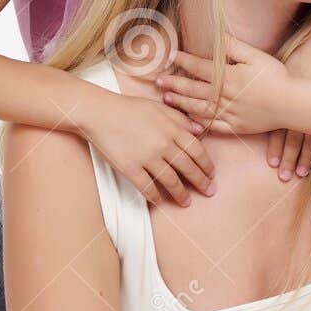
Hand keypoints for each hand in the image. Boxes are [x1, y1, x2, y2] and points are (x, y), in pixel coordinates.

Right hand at [81, 89, 214, 208]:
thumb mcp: (158, 107)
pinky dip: (156, 196)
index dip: (206, 165)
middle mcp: (163, 144)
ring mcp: (146, 157)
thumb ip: (181, 119)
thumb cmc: (129, 108)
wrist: (99, 113)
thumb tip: (200, 131)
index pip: (197, 151)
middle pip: (187, 168)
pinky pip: (147, 187)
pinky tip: (161, 201)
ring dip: (180, 194)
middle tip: (209, 192)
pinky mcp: (130, 168)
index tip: (211, 175)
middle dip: (201, 182)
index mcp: (172, 128)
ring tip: (187, 202)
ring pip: (170, 181)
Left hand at [156, 36, 290, 137]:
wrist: (291, 104)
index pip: (200, 67)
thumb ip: (234, 47)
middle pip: (194, 89)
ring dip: (181, 103)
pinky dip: (199, 124)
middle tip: (157, 82)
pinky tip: (188, 120)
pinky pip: (213, 126)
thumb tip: (217, 35)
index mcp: (228, 77)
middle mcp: (224, 96)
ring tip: (166, 99)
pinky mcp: (236, 127)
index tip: (171, 58)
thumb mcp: (255, 56)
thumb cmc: (276, 77)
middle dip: (174, 84)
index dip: (184, 62)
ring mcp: (229, 113)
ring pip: (199, 108)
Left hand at [268, 34, 310, 181]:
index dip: (275, 146)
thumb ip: (264, 81)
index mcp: (285, 95)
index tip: (272, 163)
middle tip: (284, 177)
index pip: (277, 126)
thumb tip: (244, 93)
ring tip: (301, 172)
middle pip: (293, 136)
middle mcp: (301, 102)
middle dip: (289, 158)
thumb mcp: (278, 63)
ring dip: (307, 156)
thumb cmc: (306, 52)